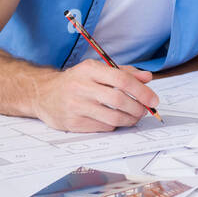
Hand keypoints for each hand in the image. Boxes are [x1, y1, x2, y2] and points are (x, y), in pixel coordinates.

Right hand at [32, 60, 159, 132]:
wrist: (44, 94)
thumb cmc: (76, 81)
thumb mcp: (96, 70)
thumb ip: (124, 72)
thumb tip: (147, 77)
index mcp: (89, 69)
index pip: (121, 80)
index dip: (141, 91)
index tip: (153, 99)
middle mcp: (81, 87)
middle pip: (118, 100)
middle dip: (138, 108)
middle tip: (145, 110)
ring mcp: (76, 106)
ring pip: (112, 117)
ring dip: (129, 119)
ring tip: (134, 117)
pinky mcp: (73, 123)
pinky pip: (103, 127)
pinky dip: (115, 125)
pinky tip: (117, 121)